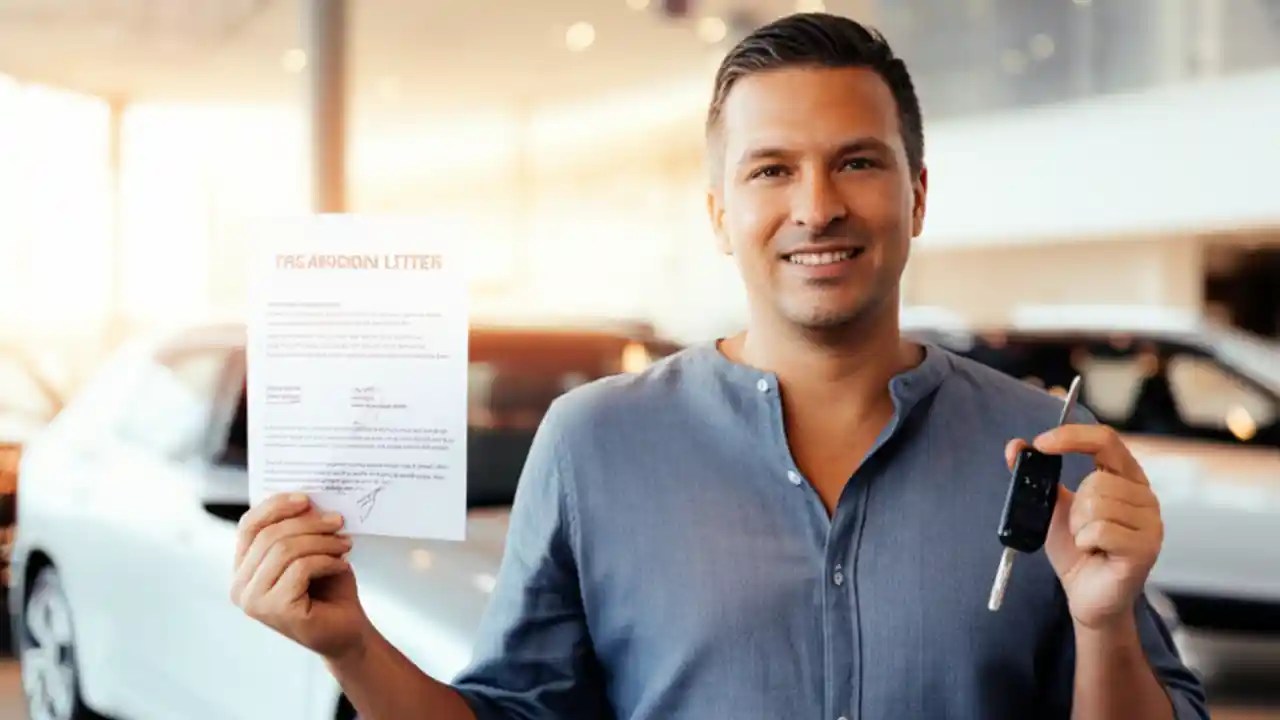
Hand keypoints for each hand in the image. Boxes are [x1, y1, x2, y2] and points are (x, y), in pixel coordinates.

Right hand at [232, 493, 370, 660]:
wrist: (347, 630)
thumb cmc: (328, 589)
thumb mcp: (311, 550)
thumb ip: (298, 528)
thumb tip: (304, 498)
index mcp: (243, 568)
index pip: (249, 526)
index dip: (275, 506)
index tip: (306, 498)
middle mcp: (240, 586)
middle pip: (270, 536)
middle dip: (309, 523)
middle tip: (338, 521)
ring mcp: (254, 601)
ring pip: (285, 550)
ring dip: (322, 542)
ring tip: (345, 545)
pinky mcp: (274, 610)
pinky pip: (300, 569)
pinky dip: (326, 561)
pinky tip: (341, 566)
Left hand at [1005, 425, 1163, 630]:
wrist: (1086, 595)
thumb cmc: (1076, 550)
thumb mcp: (1052, 507)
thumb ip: (1037, 476)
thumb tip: (1014, 445)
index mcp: (1125, 478)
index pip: (1106, 440)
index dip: (1072, 436)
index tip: (1039, 445)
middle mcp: (1145, 496)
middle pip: (1097, 479)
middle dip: (1074, 506)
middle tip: (1078, 528)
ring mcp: (1151, 522)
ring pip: (1098, 504)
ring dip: (1079, 526)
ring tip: (1087, 541)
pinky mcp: (1147, 548)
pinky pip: (1101, 530)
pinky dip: (1086, 541)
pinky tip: (1093, 552)